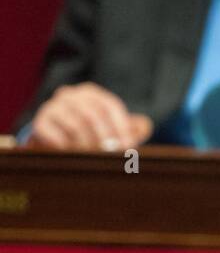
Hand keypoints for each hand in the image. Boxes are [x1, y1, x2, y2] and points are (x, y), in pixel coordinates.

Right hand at [23, 84, 152, 151]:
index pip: (110, 106)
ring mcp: (52, 107)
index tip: (129, 147)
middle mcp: (70, 94)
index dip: (122, 128)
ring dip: (88, 146)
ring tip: (94, 160)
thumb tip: (146, 126)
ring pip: (75, 126)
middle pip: (93, 115)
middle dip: (105, 139)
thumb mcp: (112, 131)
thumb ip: (131, 130)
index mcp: (91, 93)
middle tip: (112, 157)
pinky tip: (74, 156)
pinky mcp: (40, 123)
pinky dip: (69, 149)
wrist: (55, 141)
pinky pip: (57, 137)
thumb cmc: (90, 135)